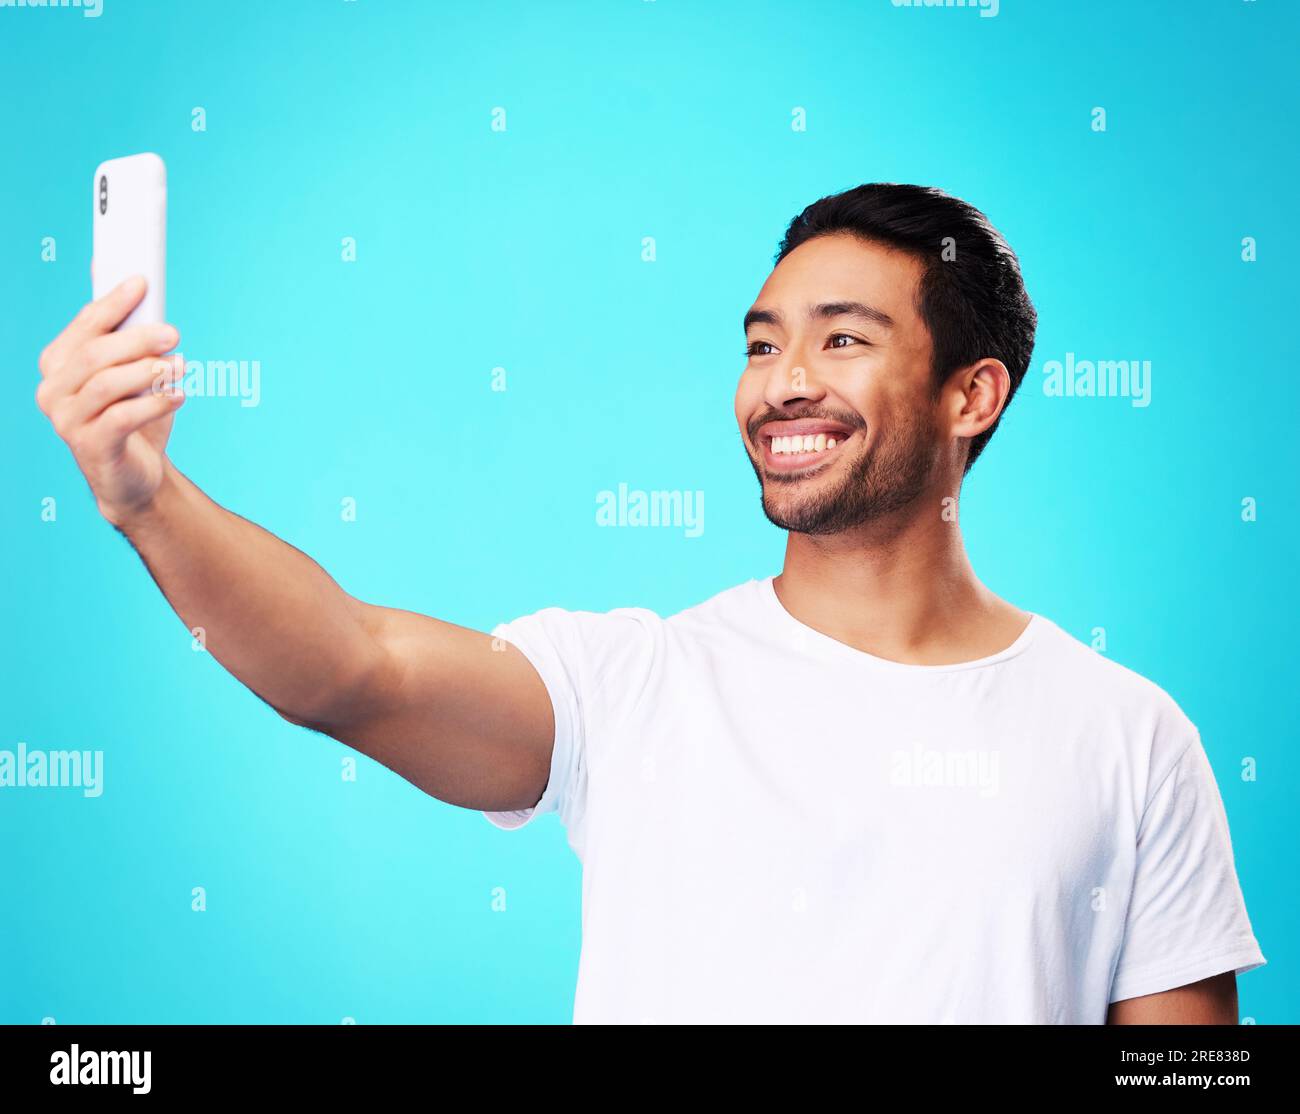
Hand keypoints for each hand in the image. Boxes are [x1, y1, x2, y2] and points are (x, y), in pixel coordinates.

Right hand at [35, 275, 185, 525]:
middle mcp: (54, 390)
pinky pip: (122, 417)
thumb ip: (127, 338)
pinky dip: (155, 403)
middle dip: (138, 338)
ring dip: (149, 371)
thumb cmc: (134, 418)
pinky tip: (179, 396)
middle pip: (95, 353)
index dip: (113, 303)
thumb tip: (131, 283)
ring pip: (107, 384)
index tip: (143, 283)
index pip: (84, 326)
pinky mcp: (90, 446)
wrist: (135, 477)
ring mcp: (67, 420)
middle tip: (174, 333)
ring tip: (181, 366)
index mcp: (58, 365)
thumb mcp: (131, 374)